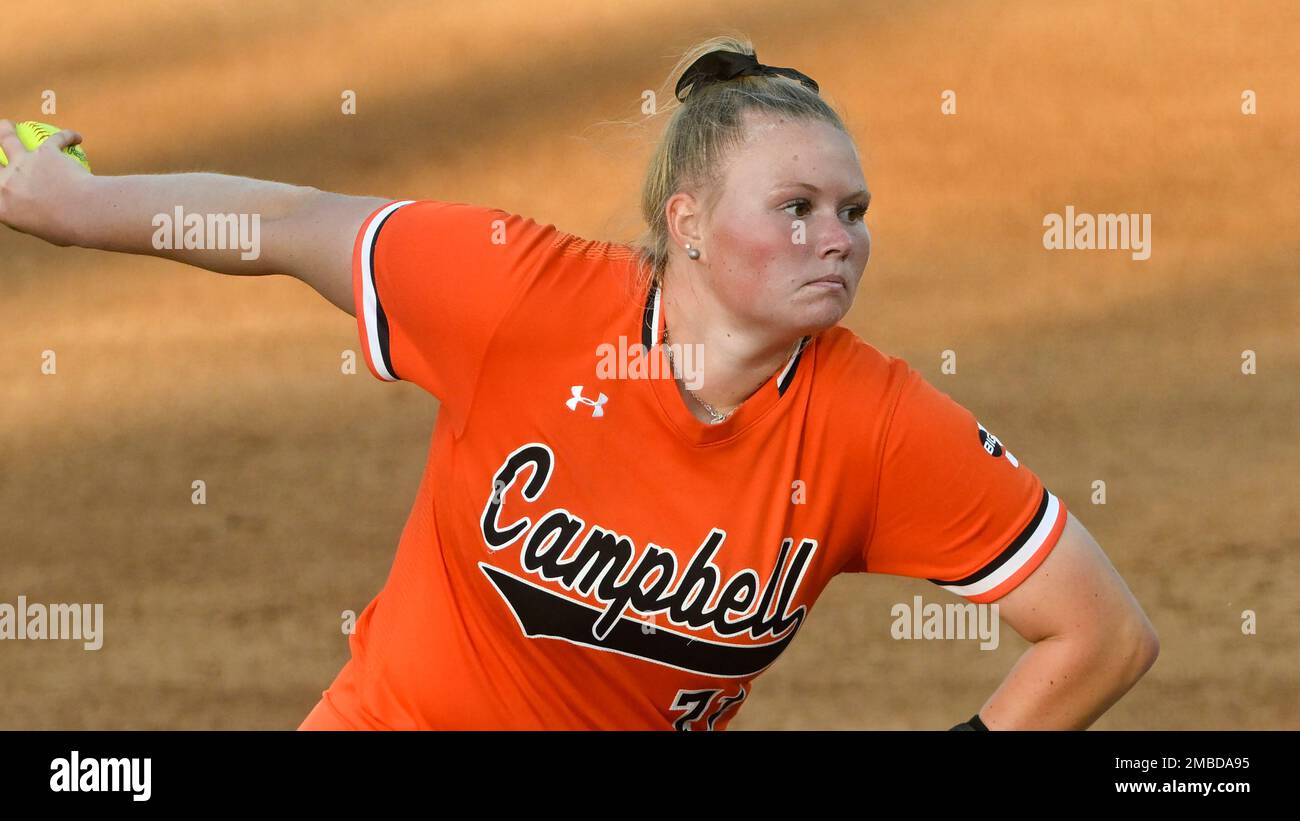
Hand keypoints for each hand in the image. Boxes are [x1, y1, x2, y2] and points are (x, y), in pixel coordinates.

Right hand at [0, 118, 92, 246]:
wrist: (82, 215)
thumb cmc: (69, 229)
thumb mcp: (45, 231)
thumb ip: (34, 219)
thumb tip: (41, 218)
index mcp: (1, 208)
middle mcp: (6, 184)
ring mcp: (22, 165)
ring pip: (7, 139)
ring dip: (5, 129)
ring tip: (6, 125)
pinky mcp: (44, 153)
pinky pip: (55, 139)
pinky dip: (67, 137)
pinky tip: (76, 137)